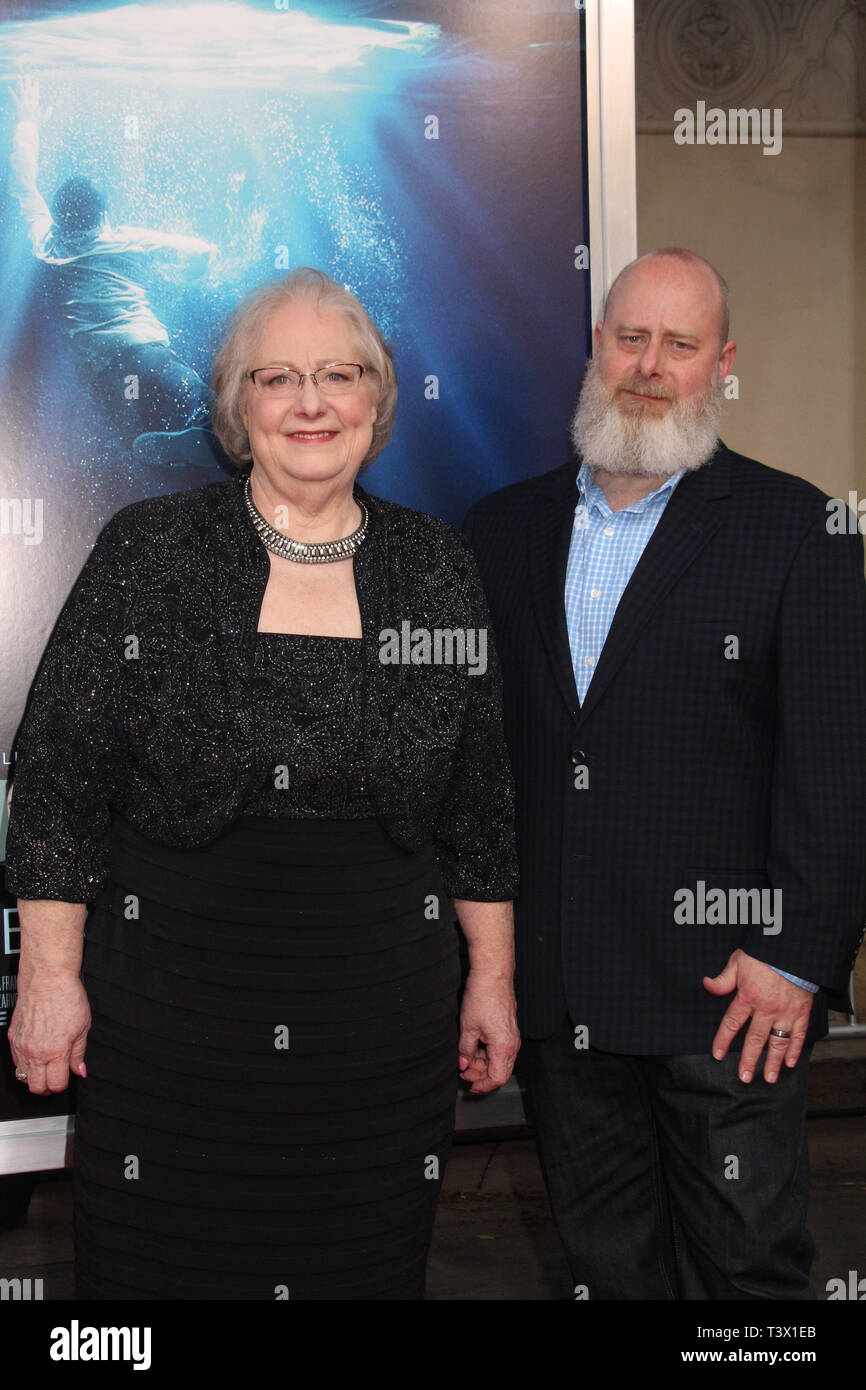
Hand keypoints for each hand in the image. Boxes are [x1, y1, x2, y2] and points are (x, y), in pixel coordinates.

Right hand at [8, 974, 89, 1093]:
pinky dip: (24, 1064)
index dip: (63, 1085)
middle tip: (55, 1079)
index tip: (66, 1079)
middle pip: (35, 1086)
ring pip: (22, 1076)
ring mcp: (21, 1045)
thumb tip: (80, 1070)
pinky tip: (35, 1056)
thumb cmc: (67, 997)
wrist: (47, 979)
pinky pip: (15, 1061)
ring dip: (34, 1077)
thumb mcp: (83, 1027)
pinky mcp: (13, 1037)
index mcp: (56, 1051)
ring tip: (45, 1068)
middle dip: (47, 1087)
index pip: (56, 1084)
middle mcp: (35, 1051)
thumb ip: (79, 1053)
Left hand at [12, 75, 49, 124]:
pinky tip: (9, 87)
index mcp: (35, 103)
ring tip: (19, 76)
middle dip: (28, 81)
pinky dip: (11, 92)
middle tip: (27, 74)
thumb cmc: (37, 124)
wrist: (28, 127)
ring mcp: (23, 103)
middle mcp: (29, 101)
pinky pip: (14, 97)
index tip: (35, 79)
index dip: (35, 85)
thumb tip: (50, 107)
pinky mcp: (18, 105)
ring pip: (21, 91)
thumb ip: (48, 112)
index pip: (35, 92)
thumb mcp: (45, 118)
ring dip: (20, 83)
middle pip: (28, 89)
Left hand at [458, 970, 519, 1093]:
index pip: (497, 1078)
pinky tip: (474, 1047)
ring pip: (500, 1061)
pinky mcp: (509, 1029)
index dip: (483, 1085)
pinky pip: (501, 1049)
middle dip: (481, 1075)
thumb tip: (463, 1064)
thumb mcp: (467, 1027)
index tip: (469, 1085)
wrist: (493, 975)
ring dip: (483, 1064)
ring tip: (466, 1057)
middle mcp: (512, 1044)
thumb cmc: (483, 996)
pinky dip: (488, 1053)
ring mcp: (512, 1036)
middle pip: (500, 1071)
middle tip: (463, 1071)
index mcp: (503, 1047)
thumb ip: (465, 1050)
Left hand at [703, 948, 812, 1082]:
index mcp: (748, 997)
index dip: (723, 1040)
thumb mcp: (738, 961)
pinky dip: (795, 1050)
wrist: (794, 950)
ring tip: (768, 1078)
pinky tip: (790, 1063)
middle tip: (744, 1077)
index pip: (732, 1023)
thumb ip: (723, 979)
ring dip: (772, 1062)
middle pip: (755, 1039)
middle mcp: (766, 1009)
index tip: (718, 1055)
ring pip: (777, 1042)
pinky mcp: (801, 1012)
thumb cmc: (766, 954)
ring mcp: (785, 1012)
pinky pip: (798, 1035)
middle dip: (748, 1060)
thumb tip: (707, 985)